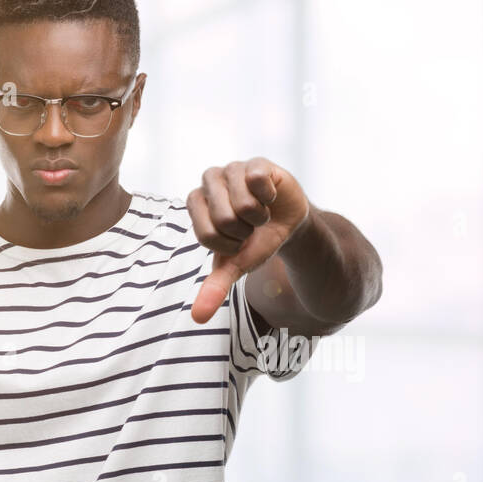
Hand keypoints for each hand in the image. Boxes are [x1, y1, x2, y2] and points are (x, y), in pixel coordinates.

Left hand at [186, 157, 310, 322]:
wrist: (287, 223)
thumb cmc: (254, 241)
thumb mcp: (235, 264)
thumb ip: (215, 287)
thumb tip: (197, 318)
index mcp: (195, 202)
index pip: (207, 234)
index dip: (229, 246)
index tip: (237, 241)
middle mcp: (208, 180)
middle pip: (225, 220)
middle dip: (246, 232)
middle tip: (251, 226)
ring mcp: (231, 168)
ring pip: (244, 205)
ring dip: (260, 217)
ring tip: (260, 212)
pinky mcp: (255, 163)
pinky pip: (258, 182)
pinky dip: (270, 198)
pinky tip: (270, 195)